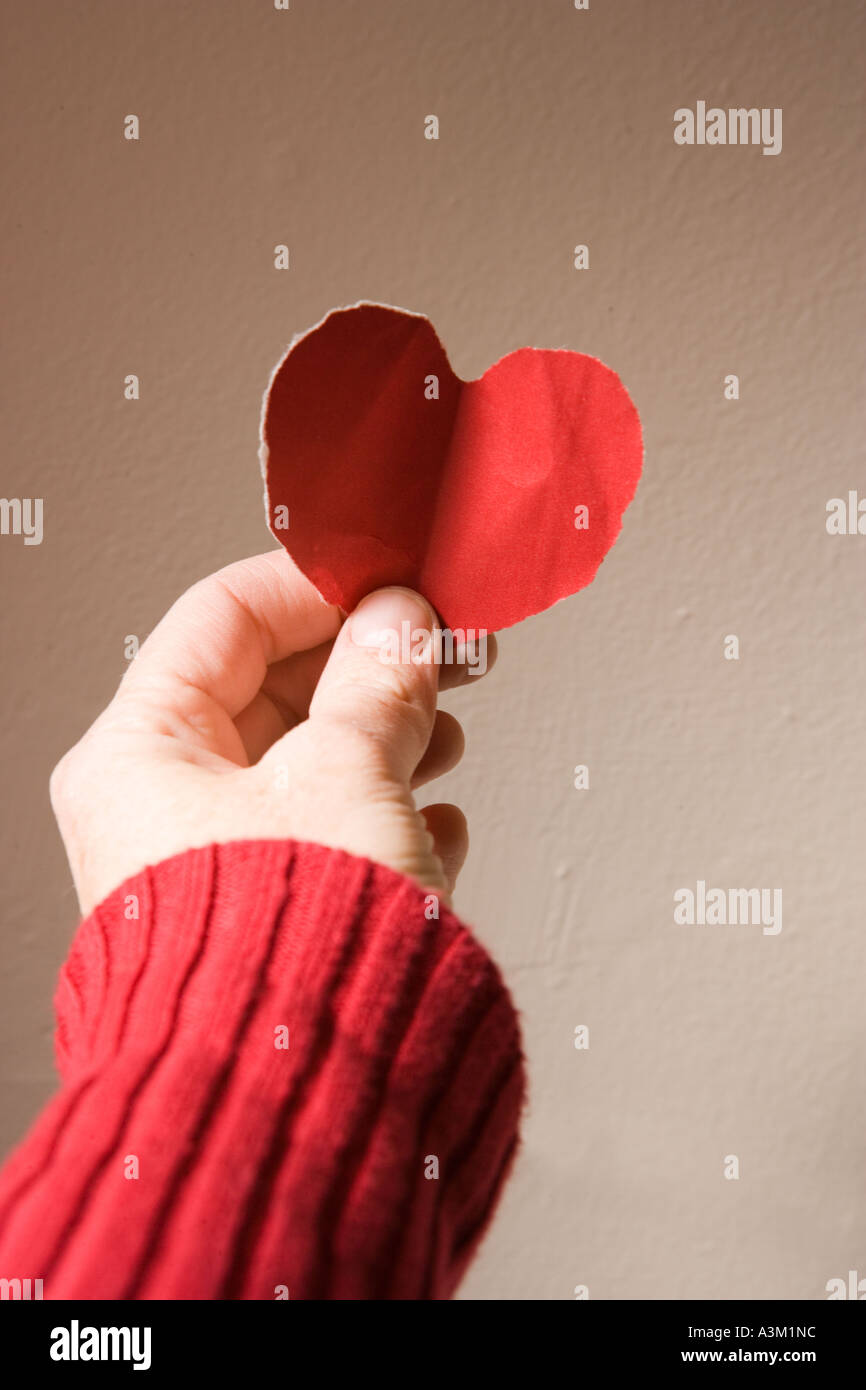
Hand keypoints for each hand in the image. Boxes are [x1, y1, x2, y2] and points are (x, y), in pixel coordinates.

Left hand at [49, 550, 495, 915]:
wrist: (300, 1108)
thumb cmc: (289, 950)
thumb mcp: (348, 774)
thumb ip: (379, 680)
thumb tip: (403, 622)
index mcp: (140, 752)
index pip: (223, 617)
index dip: (320, 586)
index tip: (398, 580)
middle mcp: (160, 808)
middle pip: (270, 691)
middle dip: (368, 664)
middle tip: (448, 646)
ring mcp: (215, 868)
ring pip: (307, 766)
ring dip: (386, 737)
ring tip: (451, 730)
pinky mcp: (268, 924)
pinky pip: (328, 840)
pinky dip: (385, 817)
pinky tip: (441, 821)